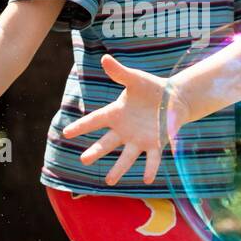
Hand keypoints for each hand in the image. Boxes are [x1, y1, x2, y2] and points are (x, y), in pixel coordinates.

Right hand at [61, 54, 173, 185]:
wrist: (174, 98)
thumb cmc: (150, 88)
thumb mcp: (134, 79)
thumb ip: (120, 73)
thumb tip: (105, 58)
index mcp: (116, 114)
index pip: (95, 121)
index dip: (81, 127)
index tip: (66, 133)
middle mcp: (124, 130)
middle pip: (107, 143)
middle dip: (96, 152)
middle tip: (83, 160)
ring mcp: (139, 139)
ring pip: (127, 157)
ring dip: (119, 169)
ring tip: (110, 181)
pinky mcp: (155, 144)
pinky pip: (152, 159)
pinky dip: (150, 169)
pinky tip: (146, 179)